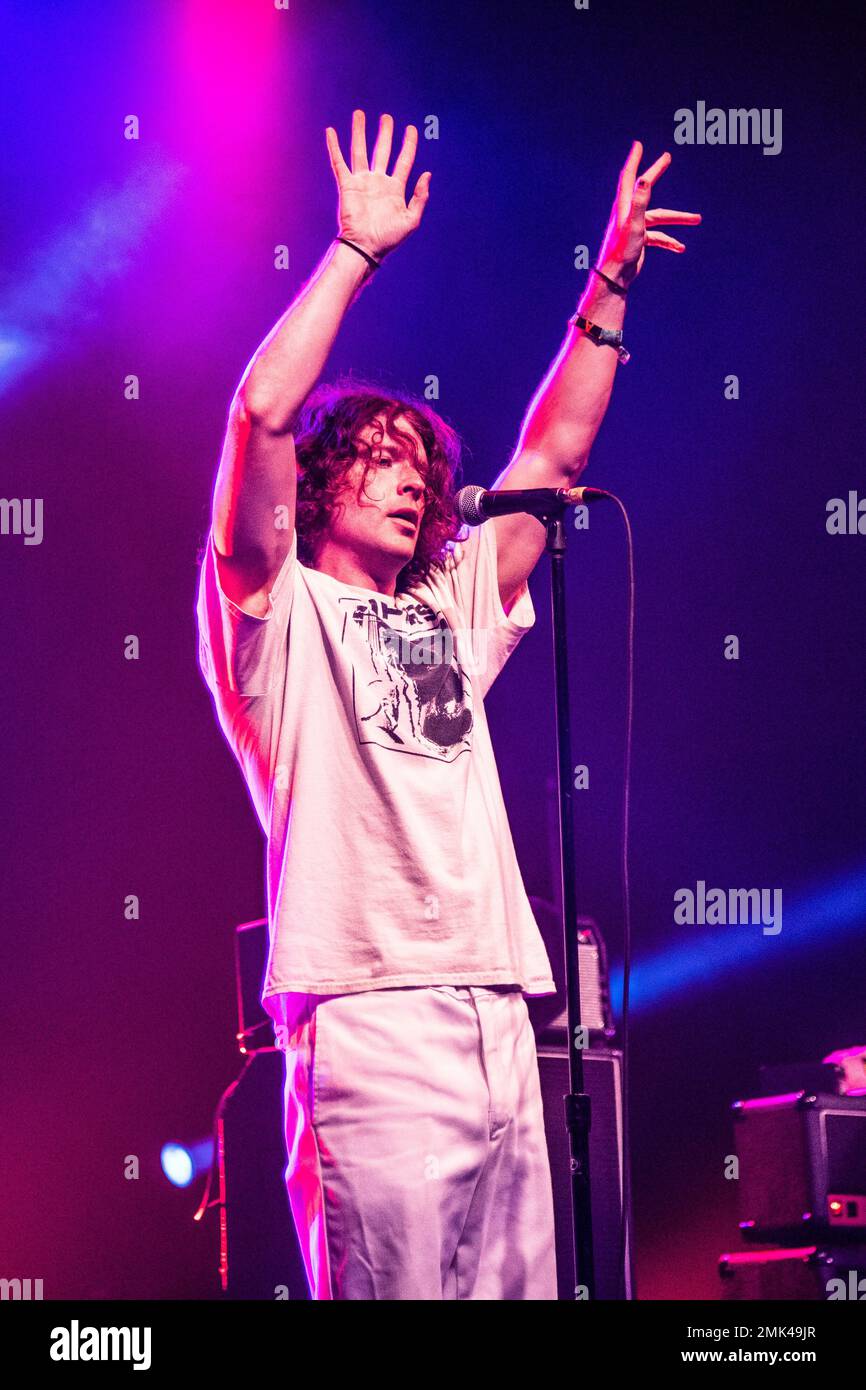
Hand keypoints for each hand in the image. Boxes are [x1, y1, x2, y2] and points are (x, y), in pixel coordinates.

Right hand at [326, 110, 431, 260]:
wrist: (365, 247)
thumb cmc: (388, 238)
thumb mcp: (411, 220)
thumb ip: (420, 197)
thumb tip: (427, 174)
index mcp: (395, 188)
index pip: (404, 160)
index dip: (408, 144)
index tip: (411, 129)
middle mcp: (378, 181)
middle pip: (382, 150)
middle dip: (385, 133)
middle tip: (386, 118)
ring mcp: (362, 182)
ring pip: (360, 151)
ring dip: (359, 132)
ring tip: (359, 114)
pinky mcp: (347, 185)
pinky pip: (339, 162)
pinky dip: (334, 147)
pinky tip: (331, 132)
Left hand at [596, 142, 700, 285]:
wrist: (615, 277)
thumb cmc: (622, 250)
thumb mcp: (634, 224)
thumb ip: (640, 201)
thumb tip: (645, 179)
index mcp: (625, 205)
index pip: (630, 176)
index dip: (634, 159)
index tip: (638, 144)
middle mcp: (629, 212)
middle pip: (646, 189)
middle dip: (657, 172)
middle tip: (667, 157)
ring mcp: (636, 226)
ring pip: (660, 218)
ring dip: (678, 219)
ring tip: (697, 219)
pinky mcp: (640, 240)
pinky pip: (659, 237)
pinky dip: (670, 241)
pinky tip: (680, 247)